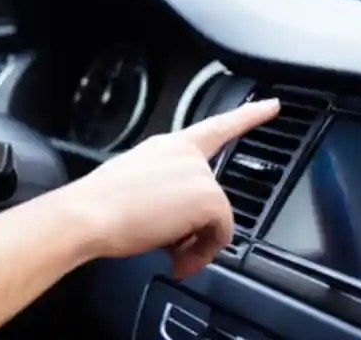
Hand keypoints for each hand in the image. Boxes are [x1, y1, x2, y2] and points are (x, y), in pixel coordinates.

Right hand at [57, 98, 280, 277]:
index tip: (272, 106)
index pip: (214, 127)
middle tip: (171, 249)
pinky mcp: (209, 198)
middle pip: (211, 198)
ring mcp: (200, 175)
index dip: (248, 116)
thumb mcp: (136, 188)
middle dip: (195, 229)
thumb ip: (164, 194)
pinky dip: (203, 251)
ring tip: (169, 254)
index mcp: (167, 147)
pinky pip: (221, 234)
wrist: (88, 213)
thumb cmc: (99, 205)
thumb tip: (175, 227)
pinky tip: (178, 255)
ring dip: (196, 243)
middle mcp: (186, 155)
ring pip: (215, 220)